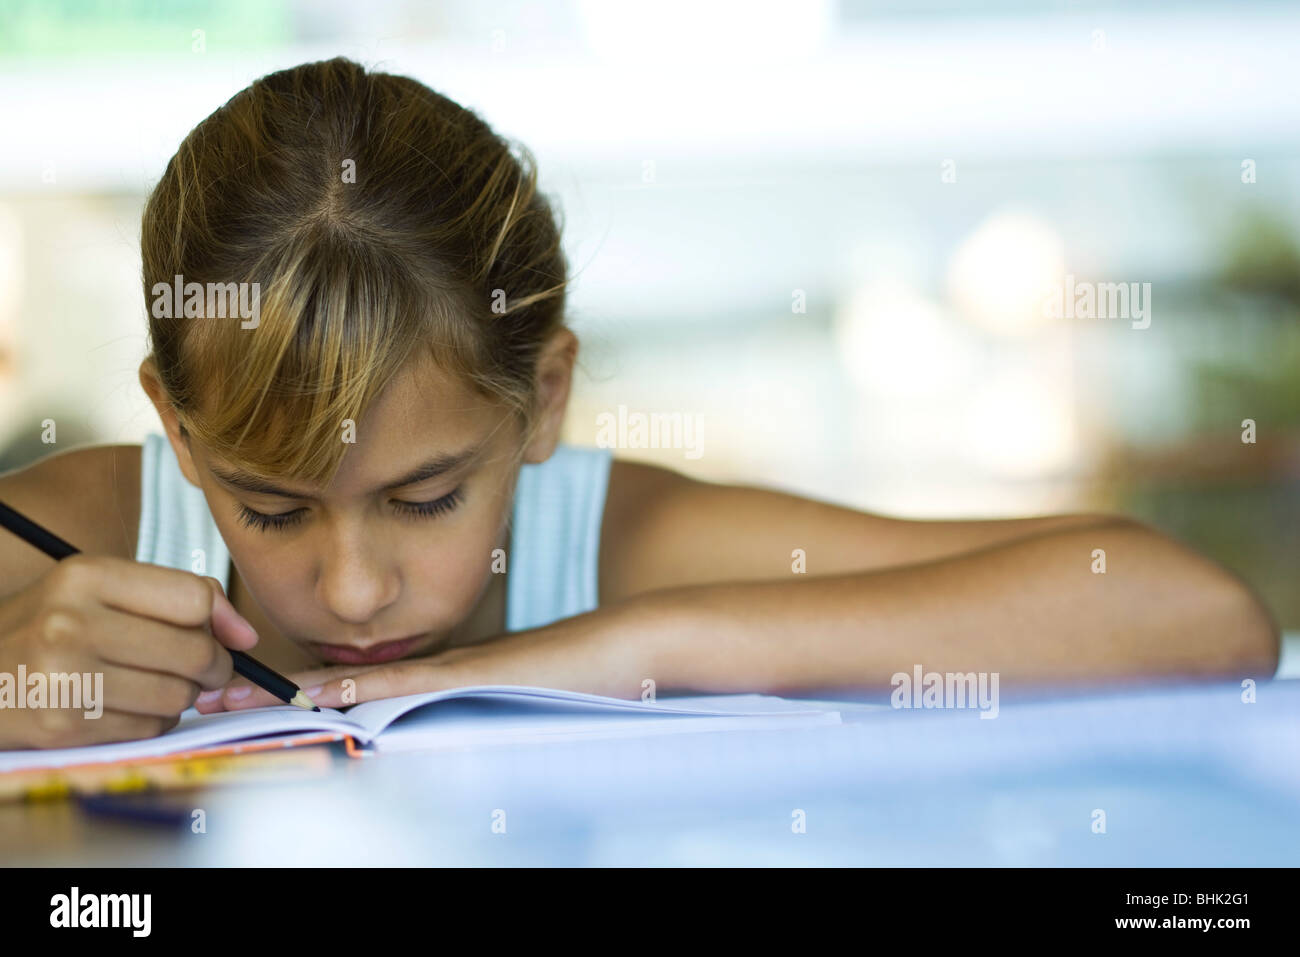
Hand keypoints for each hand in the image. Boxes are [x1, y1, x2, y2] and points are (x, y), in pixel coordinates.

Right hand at [0, 555, 258, 747]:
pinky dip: (153, 721)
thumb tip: (246, 635)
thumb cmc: (45, 629)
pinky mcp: (64, 727)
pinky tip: (127, 706)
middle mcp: (72, 623)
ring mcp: (65, 678)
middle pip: (195, 651)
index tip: (227, 636)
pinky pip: (150, 729)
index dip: (221, 622)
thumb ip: (174, 596)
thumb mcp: (95, 589)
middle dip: (213, 666)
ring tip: (155, 684)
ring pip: (179, 695)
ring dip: (182, 696)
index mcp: (84, 576)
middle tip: (202, 668)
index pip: (193, 597)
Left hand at [198, 602, 659, 710]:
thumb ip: (467, 710)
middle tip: (209, 704)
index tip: (242, 707)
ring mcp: (449, 669)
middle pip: (338, 683)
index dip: (293, 697)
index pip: (351, 689)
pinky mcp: (472, 674)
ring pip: (357, 682)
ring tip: (238, 703)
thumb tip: (428, 732)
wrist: (626, 647)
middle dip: (270, 696)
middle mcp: (430, 670)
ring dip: (294, 694)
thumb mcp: (507, 702)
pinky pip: (405, 684)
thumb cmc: (576, 679)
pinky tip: (319, 695)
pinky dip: (357, 690)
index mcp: (433, 679)